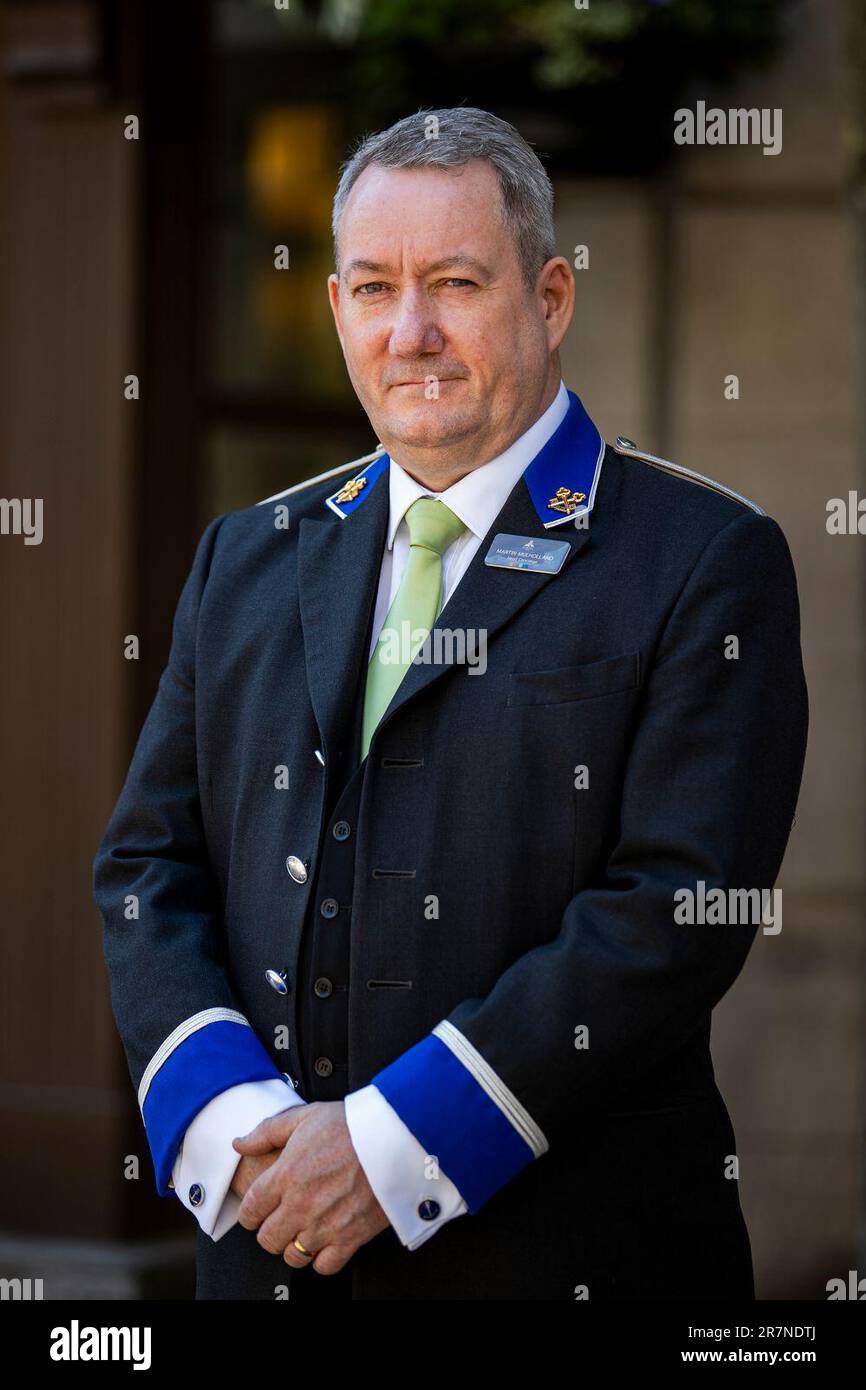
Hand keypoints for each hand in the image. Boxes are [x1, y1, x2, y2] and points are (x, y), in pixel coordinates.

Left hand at [233, 1101, 389, 1274]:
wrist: (394, 1136)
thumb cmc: (352, 1125)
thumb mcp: (304, 1116)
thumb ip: (267, 1131)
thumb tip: (240, 1143)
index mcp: (285, 1175)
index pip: (249, 1210)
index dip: (250, 1213)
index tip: (258, 1210)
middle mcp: (301, 1204)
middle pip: (267, 1239)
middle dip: (269, 1230)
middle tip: (280, 1220)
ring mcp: (325, 1224)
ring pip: (292, 1256)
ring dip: (294, 1245)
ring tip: (303, 1230)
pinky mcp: (350, 1238)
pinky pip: (324, 1266)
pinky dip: (322, 1258)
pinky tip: (325, 1241)